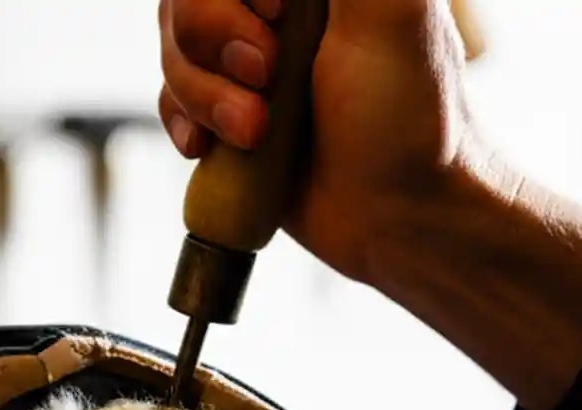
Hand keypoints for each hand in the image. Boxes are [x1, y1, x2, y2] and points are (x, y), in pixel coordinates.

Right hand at [158, 0, 474, 281]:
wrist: (400, 217)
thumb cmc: (412, 115)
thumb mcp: (392, 8)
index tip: (279, 12)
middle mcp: (277, 8)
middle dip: (215, 41)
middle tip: (269, 78)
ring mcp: (248, 63)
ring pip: (172, 48)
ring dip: (206, 96)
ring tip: (258, 133)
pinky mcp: (228, 116)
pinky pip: (169, 101)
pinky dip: (184, 123)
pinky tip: (213, 147)